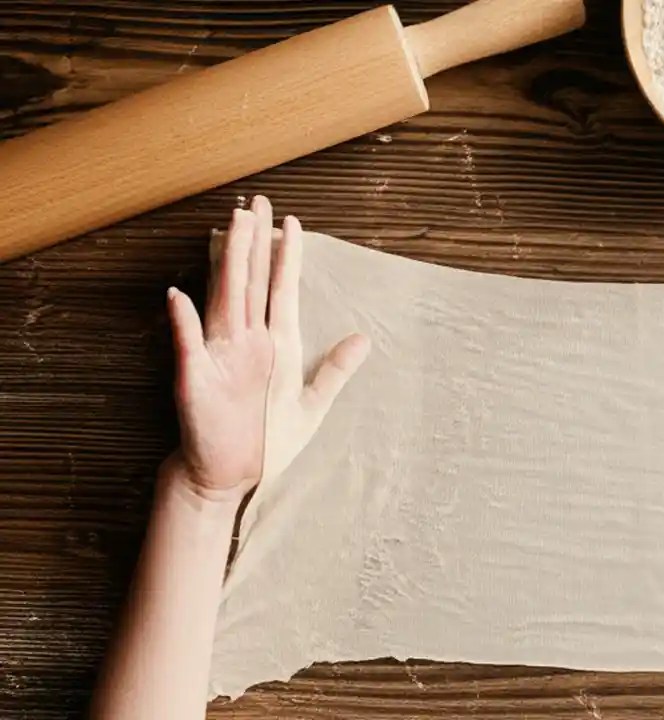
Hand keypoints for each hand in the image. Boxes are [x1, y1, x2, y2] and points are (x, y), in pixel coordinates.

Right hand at [165, 196, 368, 504]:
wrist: (229, 477)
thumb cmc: (265, 441)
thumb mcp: (311, 405)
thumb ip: (334, 370)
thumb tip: (364, 338)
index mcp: (275, 344)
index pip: (282, 289)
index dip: (288, 256)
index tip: (293, 221)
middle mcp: (247, 342)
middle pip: (253, 281)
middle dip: (255, 241)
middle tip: (257, 201)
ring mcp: (220, 356)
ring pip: (226, 299)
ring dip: (227, 264)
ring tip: (231, 227)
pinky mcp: (196, 380)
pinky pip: (189, 346)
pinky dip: (183, 322)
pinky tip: (178, 295)